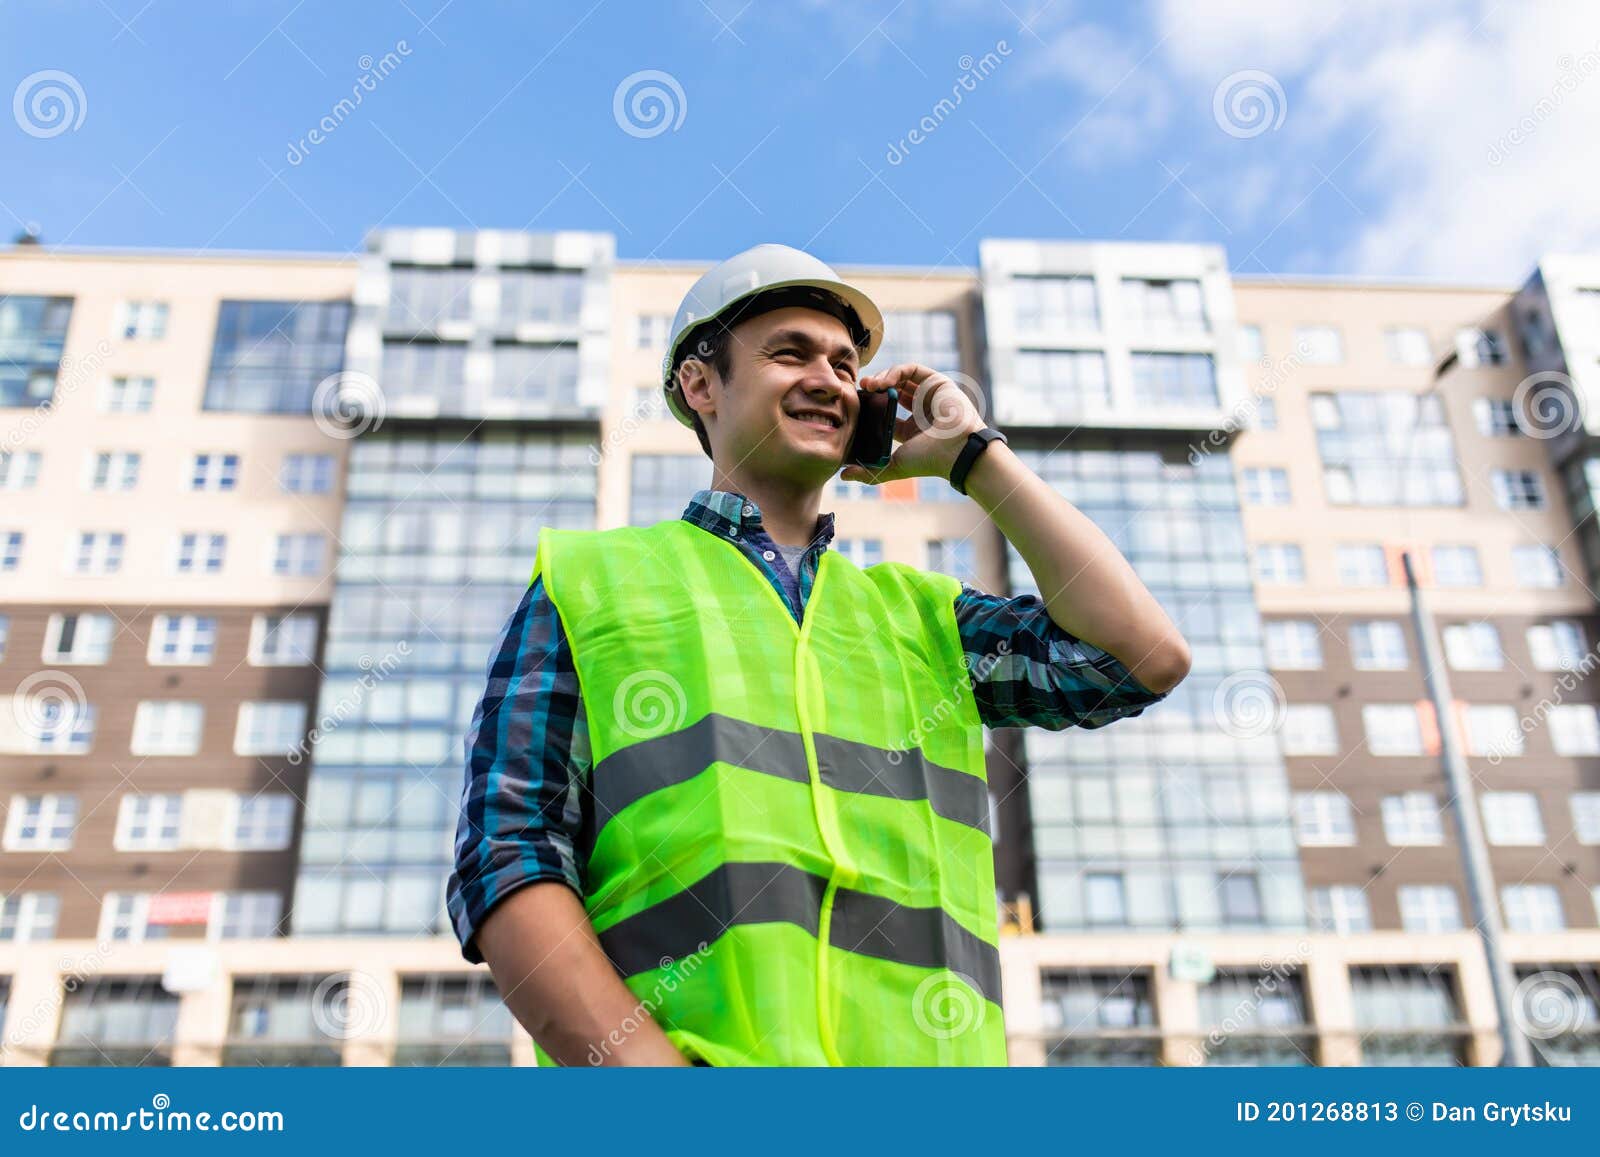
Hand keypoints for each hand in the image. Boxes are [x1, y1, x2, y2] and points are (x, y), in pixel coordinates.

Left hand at [839, 363, 985, 485]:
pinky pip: (912, 370)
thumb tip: (843, 475)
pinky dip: (895, 372)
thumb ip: (869, 472)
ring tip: (868, 386)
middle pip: (892, 392)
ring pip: (900, 378)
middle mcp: (921, 410)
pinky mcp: (936, 382)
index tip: (855, 404)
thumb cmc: (929, 460)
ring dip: (882, 378)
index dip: (870, 405)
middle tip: (859, 390)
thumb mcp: (894, 465)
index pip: (886, 411)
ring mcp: (929, 395)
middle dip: (874, 389)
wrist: (955, 451)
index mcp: (911, 429)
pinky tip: (882, 382)